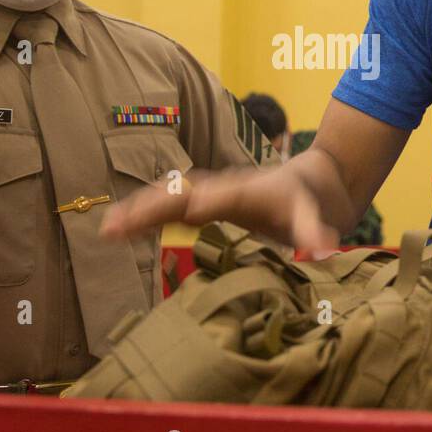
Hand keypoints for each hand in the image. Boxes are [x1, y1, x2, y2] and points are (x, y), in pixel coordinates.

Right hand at [100, 166, 339, 253]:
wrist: (308, 182)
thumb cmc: (307, 201)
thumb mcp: (314, 213)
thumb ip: (313, 229)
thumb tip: (322, 249)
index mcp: (246, 190)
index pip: (220, 196)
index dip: (204, 202)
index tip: (184, 212)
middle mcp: (221, 188)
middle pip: (181, 194)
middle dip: (153, 208)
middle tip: (121, 226)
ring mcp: (208, 194)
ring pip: (166, 198)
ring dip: (138, 212)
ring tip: (108, 230)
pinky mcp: (200, 204)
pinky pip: (166, 208)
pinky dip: (142, 217)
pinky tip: (118, 231)